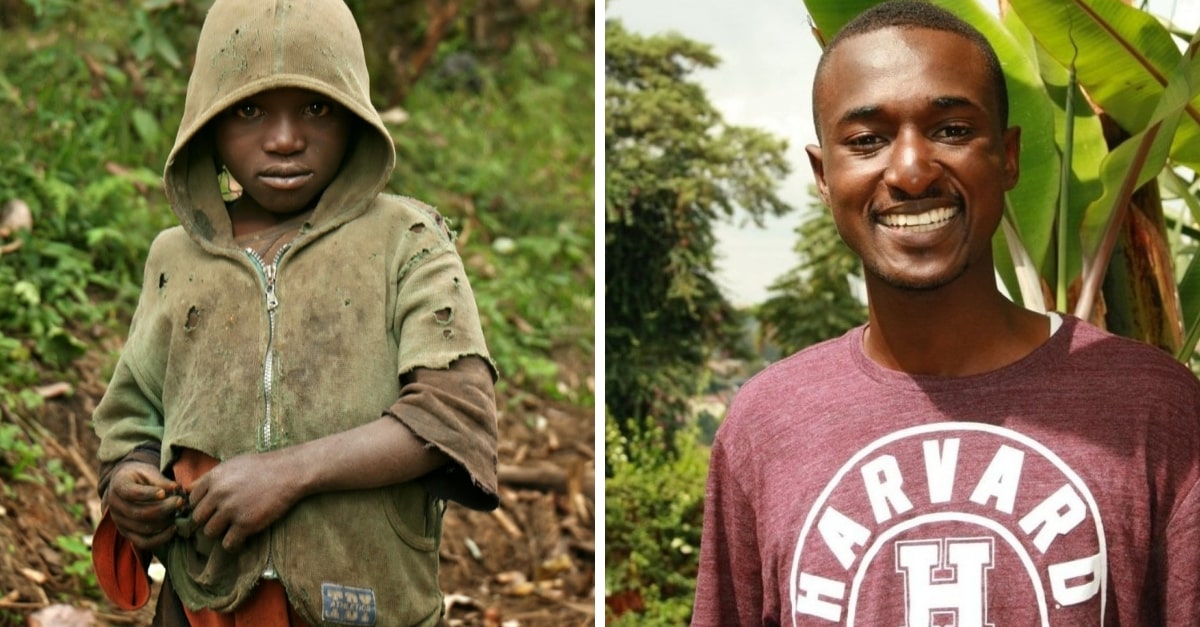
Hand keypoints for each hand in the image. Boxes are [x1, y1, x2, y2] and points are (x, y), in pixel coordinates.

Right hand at [106, 461, 184, 551]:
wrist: (127, 485)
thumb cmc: (141, 476)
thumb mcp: (148, 471)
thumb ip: (160, 480)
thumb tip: (175, 488)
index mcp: (118, 486)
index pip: (132, 493)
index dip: (149, 494)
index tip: (164, 492)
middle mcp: (115, 506)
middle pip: (138, 512)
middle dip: (163, 508)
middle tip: (180, 501)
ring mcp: (119, 522)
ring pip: (142, 528)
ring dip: (164, 522)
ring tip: (179, 513)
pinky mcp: (127, 533)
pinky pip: (143, 542)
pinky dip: (160, 538)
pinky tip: (174, 528)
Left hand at [187, 452, 301, 552]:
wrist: (289, 472)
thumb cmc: (263, 467)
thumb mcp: (233, 464)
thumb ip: (211, 478)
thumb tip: (189, 489)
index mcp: (213, 478)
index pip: (192, 500)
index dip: (202, 505)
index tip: (212, 509)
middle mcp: (218, 494)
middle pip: (198, 518)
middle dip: (209, 520)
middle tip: (222, 521)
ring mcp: (231, 510)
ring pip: (210, 532)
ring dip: (220, 533)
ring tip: (232, 529)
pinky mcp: (245, 524)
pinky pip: (228, 543)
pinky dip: (233, 545)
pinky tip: (241, 540)